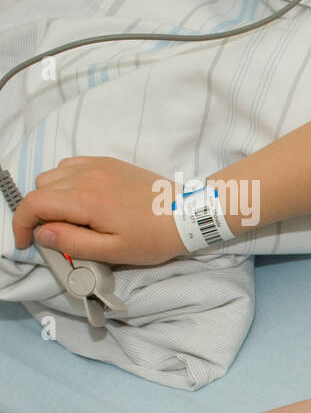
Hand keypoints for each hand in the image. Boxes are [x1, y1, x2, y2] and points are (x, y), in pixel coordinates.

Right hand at [11, 156, 185, 265]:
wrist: (186, 213)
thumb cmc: (153, 237)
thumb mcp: (114, 251)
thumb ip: (73, 242)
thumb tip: (42, 233)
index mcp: (86, 199)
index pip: (34, 203)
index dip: (22, 224)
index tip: (26, 242)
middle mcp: (87, 176)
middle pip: (41, 188)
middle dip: (38, 212)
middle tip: (54, 233)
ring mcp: (98, 165)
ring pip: (53, 174)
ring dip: (51, 196)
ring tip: (70, 217)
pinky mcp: (108, 162)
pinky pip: (72, 165)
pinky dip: (66, 181)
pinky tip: (82, 200)